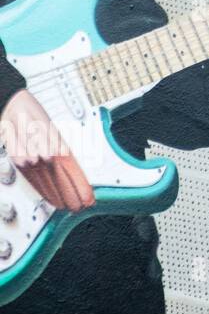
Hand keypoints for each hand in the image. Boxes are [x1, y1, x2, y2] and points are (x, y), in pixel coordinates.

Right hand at [0, 90, 94, 212]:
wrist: (15, 106)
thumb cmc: (37, 115)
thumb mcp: (56, 132)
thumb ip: (63, 152)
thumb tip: (73, 171)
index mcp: (58, 146)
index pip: (73, 174)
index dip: (81, 189)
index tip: (89, 199)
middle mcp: (44, 155)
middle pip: (61, 183)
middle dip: (72, 197)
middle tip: (80, 207)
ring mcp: (30, 160)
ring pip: (47, 185)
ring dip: (58, 197)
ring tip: (68, 206)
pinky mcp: (18, 162)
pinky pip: (33, 181)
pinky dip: (43, 191)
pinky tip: (50, 198)